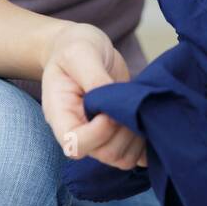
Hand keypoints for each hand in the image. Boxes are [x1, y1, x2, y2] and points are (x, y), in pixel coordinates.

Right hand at [41, 22, 147, 170]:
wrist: (81, 48)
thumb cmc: (74, 48)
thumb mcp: (80, 53)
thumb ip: (93, 77)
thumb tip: (111, 102)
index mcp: (60, 113)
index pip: (74, 144)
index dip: (97, 133)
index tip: (109, 108)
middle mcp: (78, 130)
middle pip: (102, 153)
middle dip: (122, 131)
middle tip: (127, 104)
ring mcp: (98, 135)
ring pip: (120, 158)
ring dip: (136, 137)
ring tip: (137, 108)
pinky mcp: (117, 133)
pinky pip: (133, 155)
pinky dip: (145, 144)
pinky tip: (146, 120)